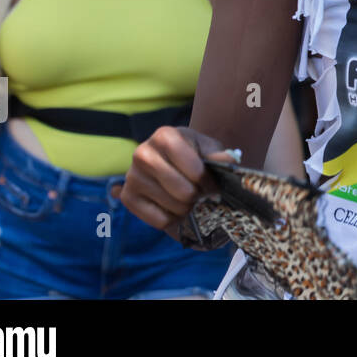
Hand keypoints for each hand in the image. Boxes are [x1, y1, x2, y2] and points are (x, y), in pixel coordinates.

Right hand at [121, 126, 236, 238]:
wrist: (172, 165)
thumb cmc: (194, 155)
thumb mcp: (208, 150)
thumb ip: (220, 155)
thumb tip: (229, 160)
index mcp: (164, 136)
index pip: (195, 171)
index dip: (209, 182)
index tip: (213, 184)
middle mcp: (143, 153)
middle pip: (184, 192)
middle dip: (198, 196)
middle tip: (201, 193)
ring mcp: (132, 176)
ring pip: (173, 207)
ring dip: (187, 208)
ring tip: (188, 198)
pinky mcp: (127, 198)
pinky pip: (159, 221)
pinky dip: (172, 219)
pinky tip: (173, 206)